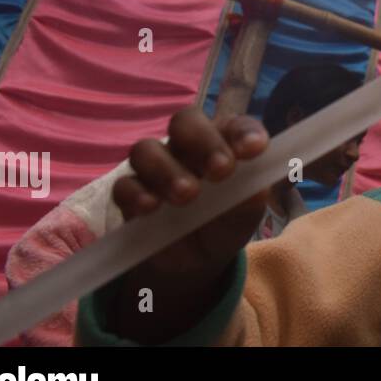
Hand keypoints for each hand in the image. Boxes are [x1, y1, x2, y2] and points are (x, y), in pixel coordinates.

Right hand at [108, 107, 269, 340]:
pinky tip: (151, 208)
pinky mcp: (131, 194)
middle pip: (185, 122)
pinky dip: (136, 194)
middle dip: (203, 142)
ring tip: (187, 195)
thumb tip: (256, 188)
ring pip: (147, 149)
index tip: (255, 150)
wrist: (198, 258)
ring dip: (167, 170)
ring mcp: (156, 167)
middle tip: (221, 170)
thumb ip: (252, 195)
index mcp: (224, 141)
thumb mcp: (248, 210)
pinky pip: (124, 185)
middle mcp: (188, 146)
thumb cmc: (228, 219)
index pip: (234, 125)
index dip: (244, 132)